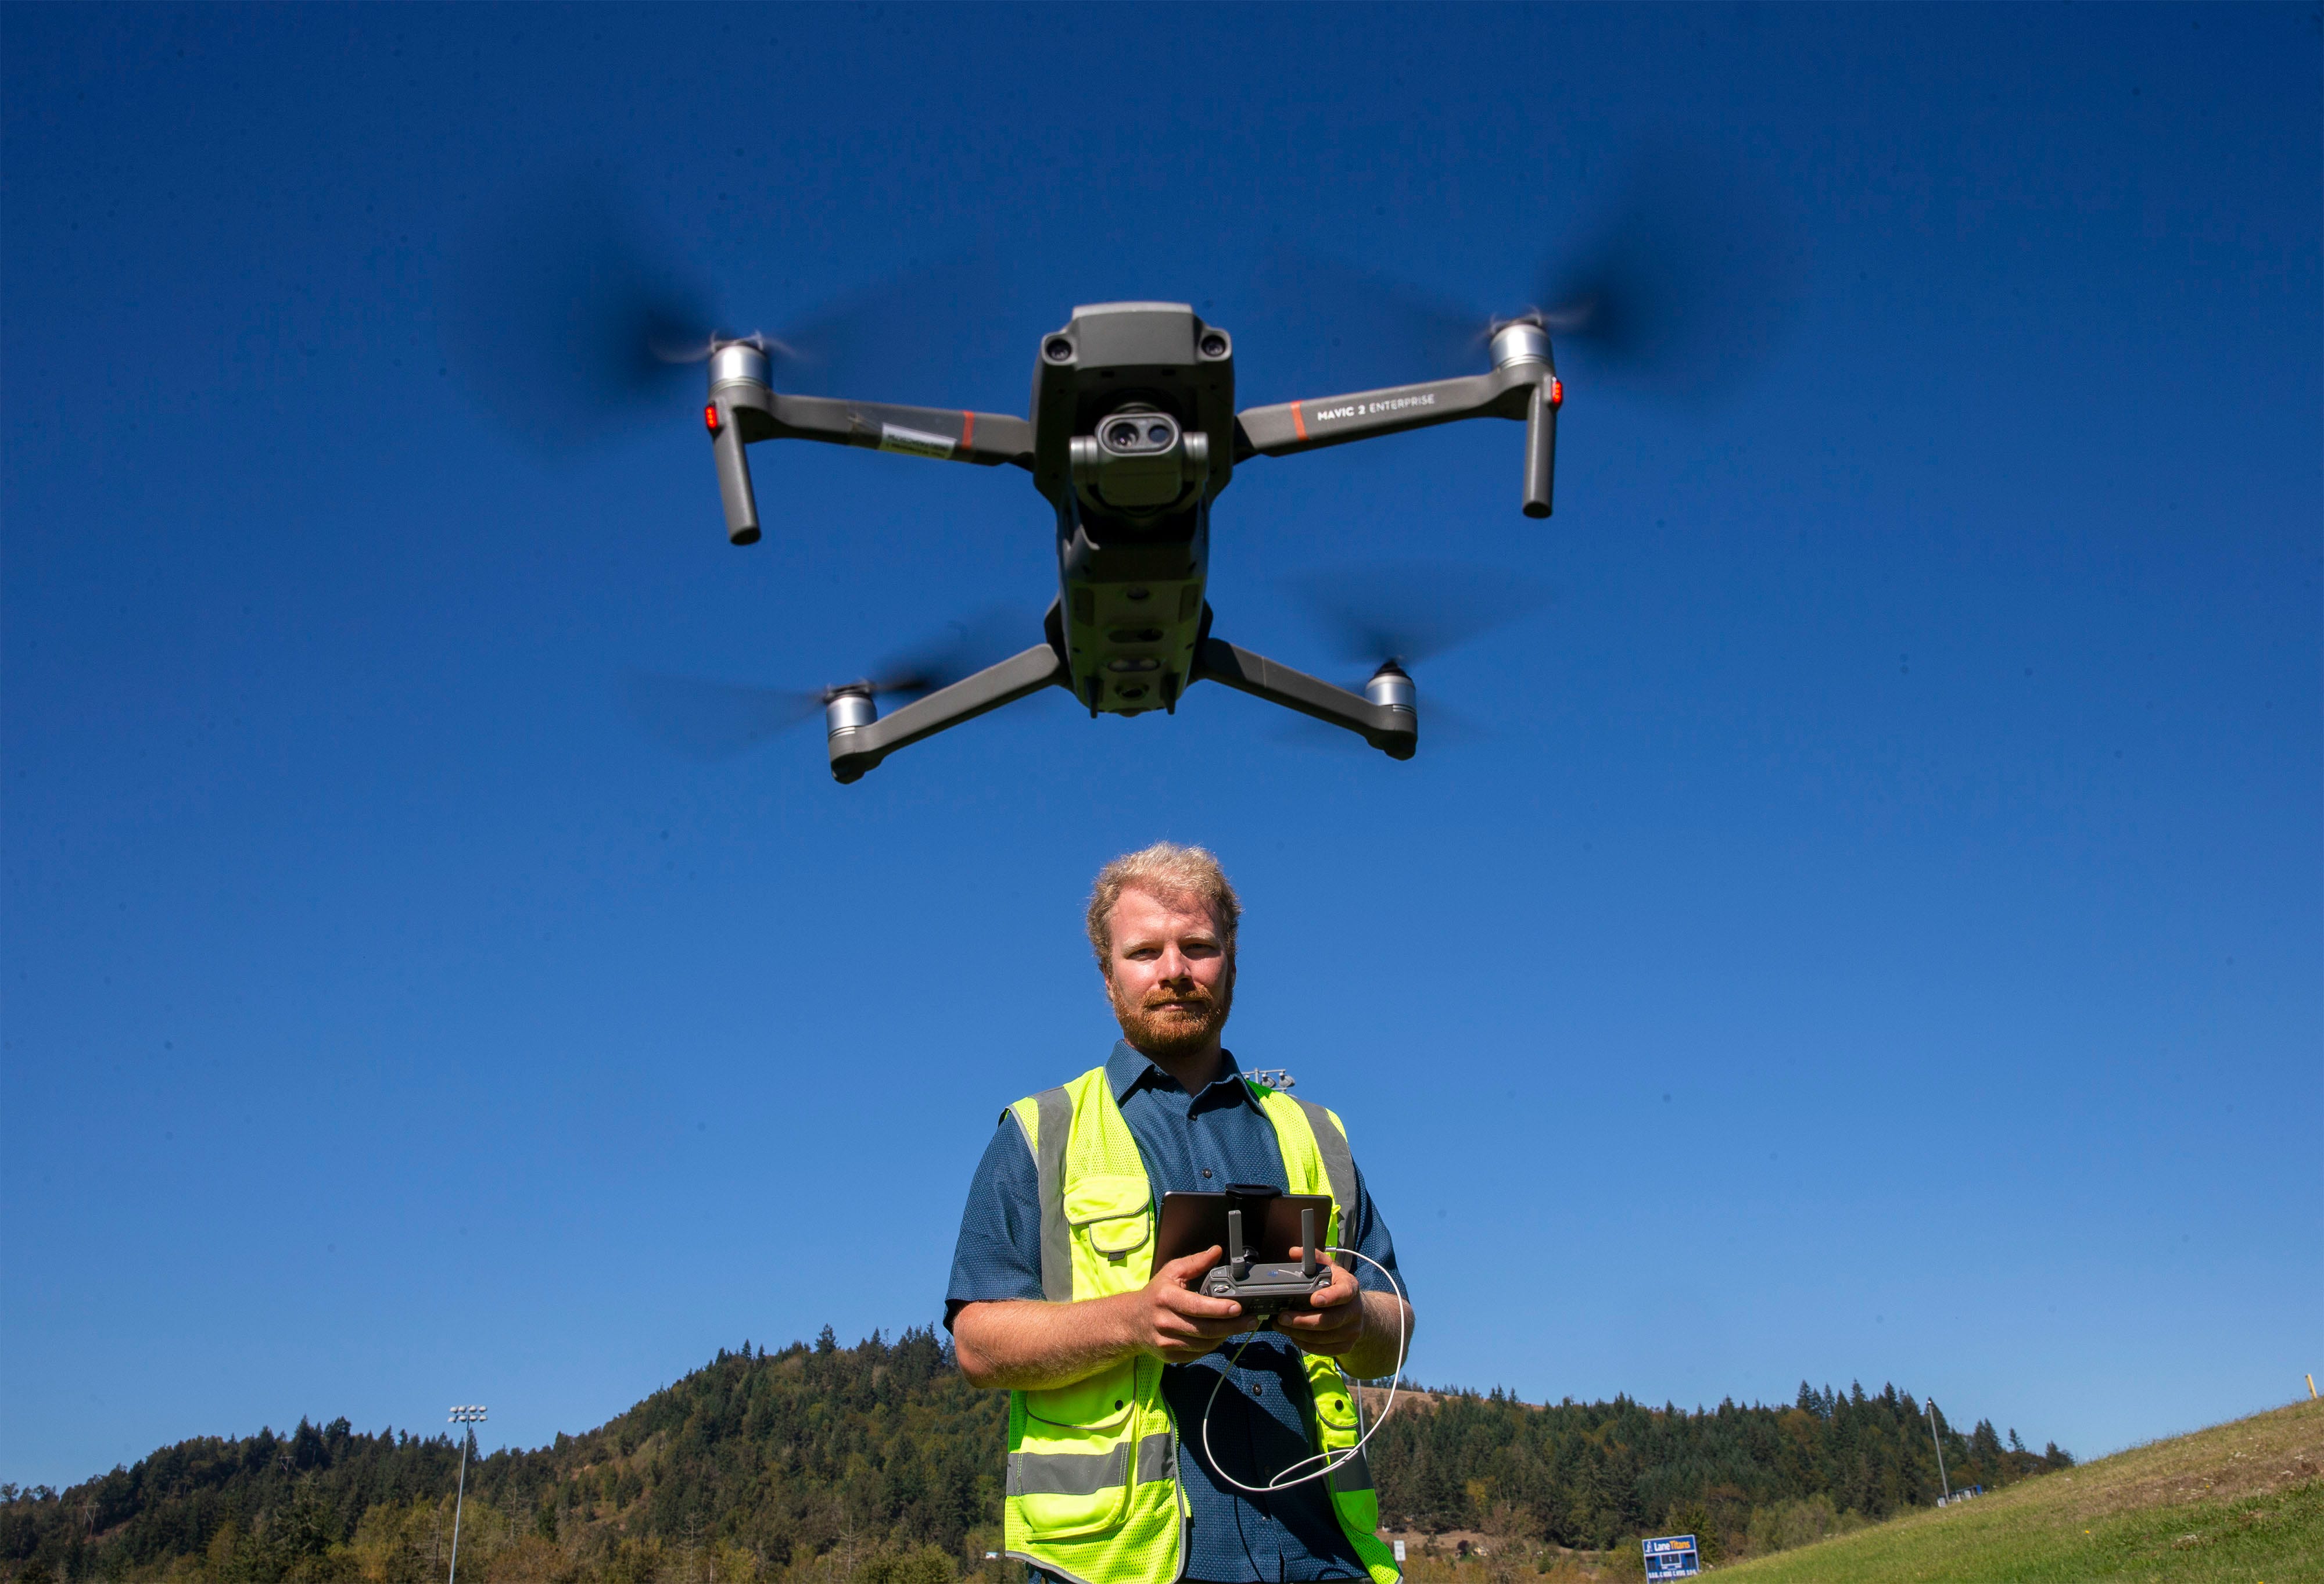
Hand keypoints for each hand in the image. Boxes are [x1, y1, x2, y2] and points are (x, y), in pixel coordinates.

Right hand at [1113, 1246, 1249, 1362]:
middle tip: (1250, 1321)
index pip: (1196, 1306)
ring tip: (1238, 1326)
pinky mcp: (1170, 1356)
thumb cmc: (1155, 1295)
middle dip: (1231, 1326)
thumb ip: (1195, 1262)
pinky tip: (1220, 1335)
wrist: (1131, 1321)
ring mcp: (1166, 1342)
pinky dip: (1212, 1345)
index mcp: (1165, 1298)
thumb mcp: (1171, 1272)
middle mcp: (1164, 1322)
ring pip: (1204, 1344)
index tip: (1238, 1307)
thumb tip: (1216, 1251)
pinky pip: (1198, 1353)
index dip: (1219, 1309)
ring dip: (1224, 1336)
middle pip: (1204, 1330)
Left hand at [1271, 1252, 1366, 1356]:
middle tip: (1282, 1317)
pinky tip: (1293, 1335)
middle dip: (1302, 1321)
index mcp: (1350, 1288)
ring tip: (1281, 1326)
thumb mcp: (1330, 1269)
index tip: (1313, 1299)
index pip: (1343, 1293)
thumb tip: (1294, 1252)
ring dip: (1298, 1334)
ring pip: (1323, 1338)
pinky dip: (1305, 1344)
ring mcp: (1351, 1331)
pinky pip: (1323, 1349)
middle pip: (1328, 1321)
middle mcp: (1354, 1311)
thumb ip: (1314, 1259)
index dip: (1329, 1297)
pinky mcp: (1345, 1346)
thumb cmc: (1338, 1288)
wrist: (1357, 1311)